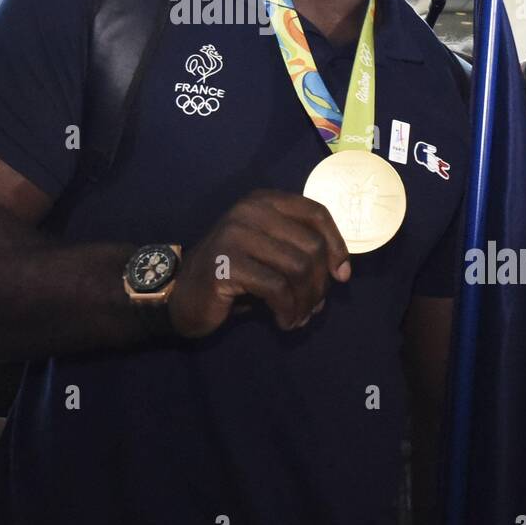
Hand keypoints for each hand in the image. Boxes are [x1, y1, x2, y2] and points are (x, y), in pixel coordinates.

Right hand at [168, 188, 350, 339]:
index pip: (316, 213)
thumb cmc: (233, 275)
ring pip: (298, 267)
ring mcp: (236, 234)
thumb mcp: (270, 254)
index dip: (337, 245)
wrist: (183, 294)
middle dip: (320, 282)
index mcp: (264, 202)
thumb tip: (339, 274)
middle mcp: (251, 210)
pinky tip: (284, 322)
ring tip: (298, 317)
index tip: (342, 275)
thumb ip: (300, 254)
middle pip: (311, 245)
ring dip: (306, 301)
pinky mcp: (228, 263)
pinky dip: (288, 311)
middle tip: (313, 307)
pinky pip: (277, 289)